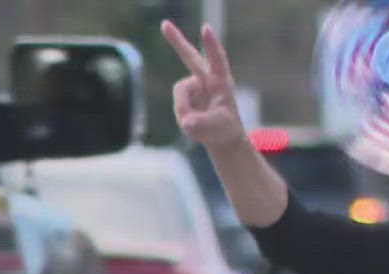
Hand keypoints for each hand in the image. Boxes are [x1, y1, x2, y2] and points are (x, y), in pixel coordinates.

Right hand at [162, 22, 246, 150]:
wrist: (220, 134)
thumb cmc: (224, 128)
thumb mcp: (216, 129)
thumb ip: (202, 124)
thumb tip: (187, 122)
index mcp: (221, 82)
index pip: (218, 60)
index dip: (212, 44)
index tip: (206, 28)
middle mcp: (206, 79)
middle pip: (190, 56)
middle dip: (176, 40)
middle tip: (165, 24)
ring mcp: (193, 85)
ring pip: (180, 94)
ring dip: (184, 110)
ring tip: (198, 123)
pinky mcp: (185, 94)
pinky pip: (178, 104)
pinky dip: (182, 115)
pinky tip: (192, 121)